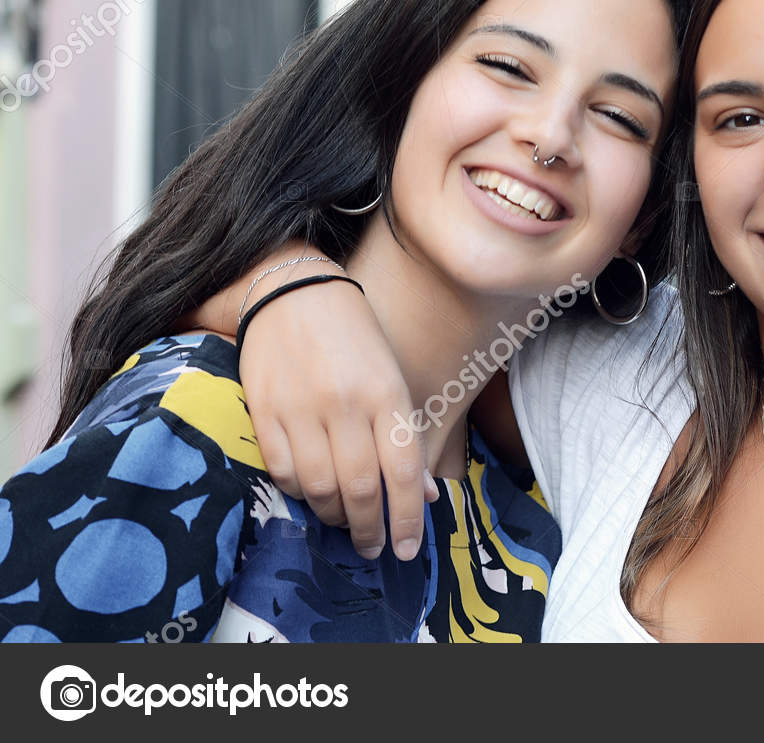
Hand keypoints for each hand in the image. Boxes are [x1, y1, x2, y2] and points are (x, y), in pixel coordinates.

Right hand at [237, 276, 437, 559]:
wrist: (293, 289)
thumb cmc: (355, 335)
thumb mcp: (393, 375)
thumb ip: (406, 434)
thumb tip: (425, 494)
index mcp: (387, 393)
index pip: (404, 471)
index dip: (409, 518)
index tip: (409, 548)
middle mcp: (346, 404)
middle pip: (361, 488)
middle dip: (370, 529)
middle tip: (374, 548)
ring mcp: (302, 409)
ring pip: (319, 487)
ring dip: (334, 516)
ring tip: (345, 523)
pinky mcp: (264, 411)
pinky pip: (282, 470)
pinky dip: (298, 493)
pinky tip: (311, 493)